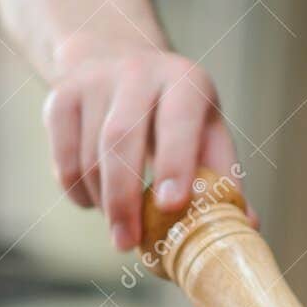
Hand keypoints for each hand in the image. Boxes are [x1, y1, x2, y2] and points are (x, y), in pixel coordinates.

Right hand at [42, 34, 246, 250]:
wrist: (121, 62)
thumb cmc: (178, 116)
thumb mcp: (207, 134)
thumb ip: (224, 178)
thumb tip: (247, 226)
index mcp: (184, 81)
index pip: (177, 121)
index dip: (174, 164)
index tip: (170, 207)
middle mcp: (137, 72)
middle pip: (120, 139)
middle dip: (123, 199)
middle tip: (127, 243)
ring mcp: (93, 80)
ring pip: (89, 153)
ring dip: (102, 201)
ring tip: (120, 227)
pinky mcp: (60, 96)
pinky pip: (62, 156)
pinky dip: (76, 190)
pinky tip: (94, 202)